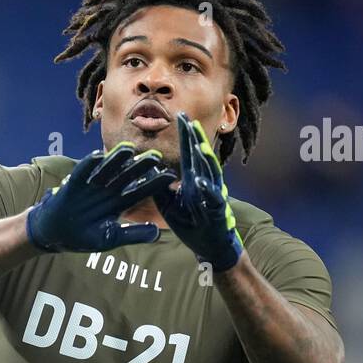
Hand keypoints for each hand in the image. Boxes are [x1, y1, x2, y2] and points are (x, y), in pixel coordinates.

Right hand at [26, 141, 174, 252]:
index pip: (140, 190)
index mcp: (119, 202)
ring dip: (116, 159)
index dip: (154, 183)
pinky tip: (98, 155)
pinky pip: (82, 172)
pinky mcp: (74, 184)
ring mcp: (92, 185)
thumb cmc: (84, 237)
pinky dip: (89, 164)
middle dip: (140, 166)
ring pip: (107, 169)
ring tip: (129, 149)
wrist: (56, 235)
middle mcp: (108, 190)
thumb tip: (157, 233)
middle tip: (156, 157)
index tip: (170, 177)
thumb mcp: (111, 238)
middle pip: (127, 176)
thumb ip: (133, 235)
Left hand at [152, 113, 243, 271]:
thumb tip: (146, 171)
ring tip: (198, 144)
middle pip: (199, 157)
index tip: (180, 116)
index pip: (189, 153)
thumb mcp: (169, 204)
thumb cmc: (191, 223)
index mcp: (193, 179)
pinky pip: (212, 199)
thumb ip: (159, 188)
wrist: (208, 247)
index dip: (185, 135)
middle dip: (194, 138)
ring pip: (209, 174)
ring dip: (204, 159)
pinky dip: (205, 191)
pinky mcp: (216, 212)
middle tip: (187, 119)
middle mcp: (204, 183)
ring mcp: (212, 196)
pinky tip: (198, 182)